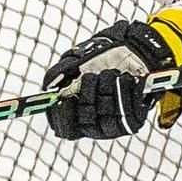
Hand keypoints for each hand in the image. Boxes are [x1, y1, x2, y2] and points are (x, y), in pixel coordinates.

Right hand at [42, 21, 173, 139]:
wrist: (129, 52)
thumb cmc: (97, 59)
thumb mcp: (74, 61)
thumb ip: (58, 72)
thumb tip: (48, 86)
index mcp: (76, 116)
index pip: (67, 128)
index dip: (64, 116)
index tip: (65, 98)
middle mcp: (94, 125)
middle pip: (87, 118)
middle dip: (88, 94)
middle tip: (91, 76)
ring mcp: (114, 125)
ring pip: (108, 114)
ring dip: (109, 89)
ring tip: (111, 73)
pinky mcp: (133, 121)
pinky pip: (130, 112)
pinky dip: (129, 92)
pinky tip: (128, 79)